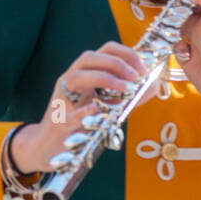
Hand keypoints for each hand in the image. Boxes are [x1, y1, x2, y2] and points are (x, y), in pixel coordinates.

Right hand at [10, 42, 152, 173]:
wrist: (48, 148)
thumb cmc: (79, 125)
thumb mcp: (107, 108)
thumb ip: (127, 97)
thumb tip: (152, 85)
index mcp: (84, 75)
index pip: (104, 51)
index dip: (125, 54)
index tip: (143, 69)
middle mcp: (70, 82)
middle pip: (88, 57)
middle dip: (116, 63)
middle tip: (136, 77)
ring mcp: (61, 100)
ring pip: (76, 76)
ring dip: (104, 78)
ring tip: (125, 88)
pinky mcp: (57, 123)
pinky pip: (68, 113)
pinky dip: (84, 109)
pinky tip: (98, 109)